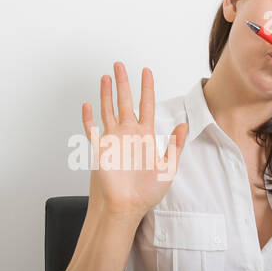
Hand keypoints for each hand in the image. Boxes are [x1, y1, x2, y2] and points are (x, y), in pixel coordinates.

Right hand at [82, 63, 188, 220]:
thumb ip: (175, 145)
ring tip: (105, 77)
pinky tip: (86, 105)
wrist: (127, 206)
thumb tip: (185, 125)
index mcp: (145, 135)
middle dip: (123, 82)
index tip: (146, 71)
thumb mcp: (168, 167)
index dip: (146, 87)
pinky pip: (92, 129)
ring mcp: (113, 140)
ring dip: (105, 94)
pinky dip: (88, 117)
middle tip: (120, 64)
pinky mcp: (100, 149)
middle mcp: (128, 134)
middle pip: (125, 101)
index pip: (146, 105)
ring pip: (108, 110)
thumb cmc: (147, 191)